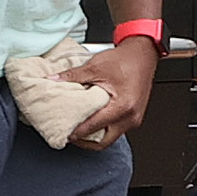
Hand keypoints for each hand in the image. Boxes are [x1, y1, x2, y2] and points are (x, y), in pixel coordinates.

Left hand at [58, 35, 156, 150]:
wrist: (142, 54)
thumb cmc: (125, 60)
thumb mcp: (95, 67)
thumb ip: (73, 76)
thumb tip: (54, 80)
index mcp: (122, 106)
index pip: (94, 126)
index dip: (76, 131)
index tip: (63, 132)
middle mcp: (130, 117)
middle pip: (103, 141)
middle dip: (84, 141)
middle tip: (68, 135)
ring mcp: (134, 119)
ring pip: (110, 137)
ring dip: (93, 136)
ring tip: (77, 129)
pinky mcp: (133, 117)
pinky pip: (116, 130)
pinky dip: (102, 129)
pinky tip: (91, 122)